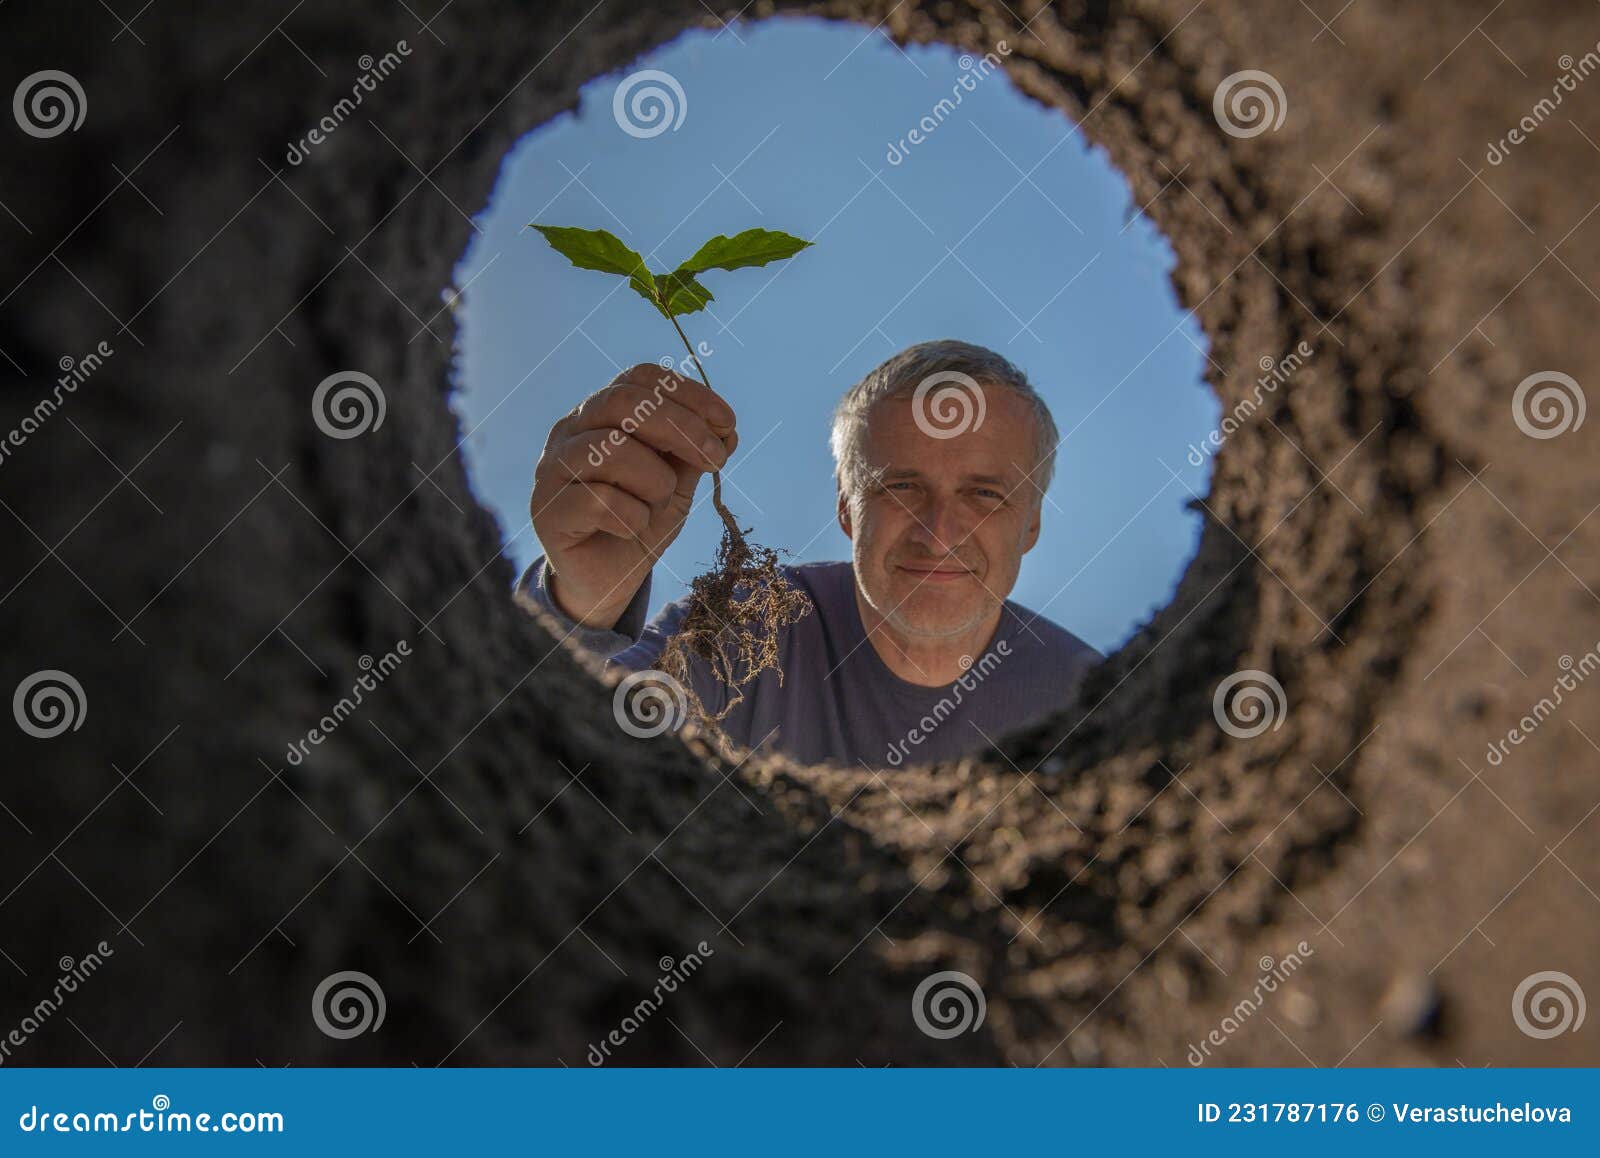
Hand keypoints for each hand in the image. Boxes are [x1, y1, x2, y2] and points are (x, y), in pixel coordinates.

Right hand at [529, 363, 737, 627]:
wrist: (607, 582)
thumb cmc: (640, 522)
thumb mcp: (676, 485)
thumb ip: (694, 454)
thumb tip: (727, 430)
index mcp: (602, 414)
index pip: (641, 379)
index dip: (688, 394)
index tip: (727, 423)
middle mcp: (571, 431)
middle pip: (623, 402)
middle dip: (681, 427)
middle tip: (715, 460)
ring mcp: (552, 468)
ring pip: (608, 447)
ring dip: (654, 478)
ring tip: (660, 502)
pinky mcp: (546, 510)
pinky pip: (595, 500)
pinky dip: (630, 516)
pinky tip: (634, 528)